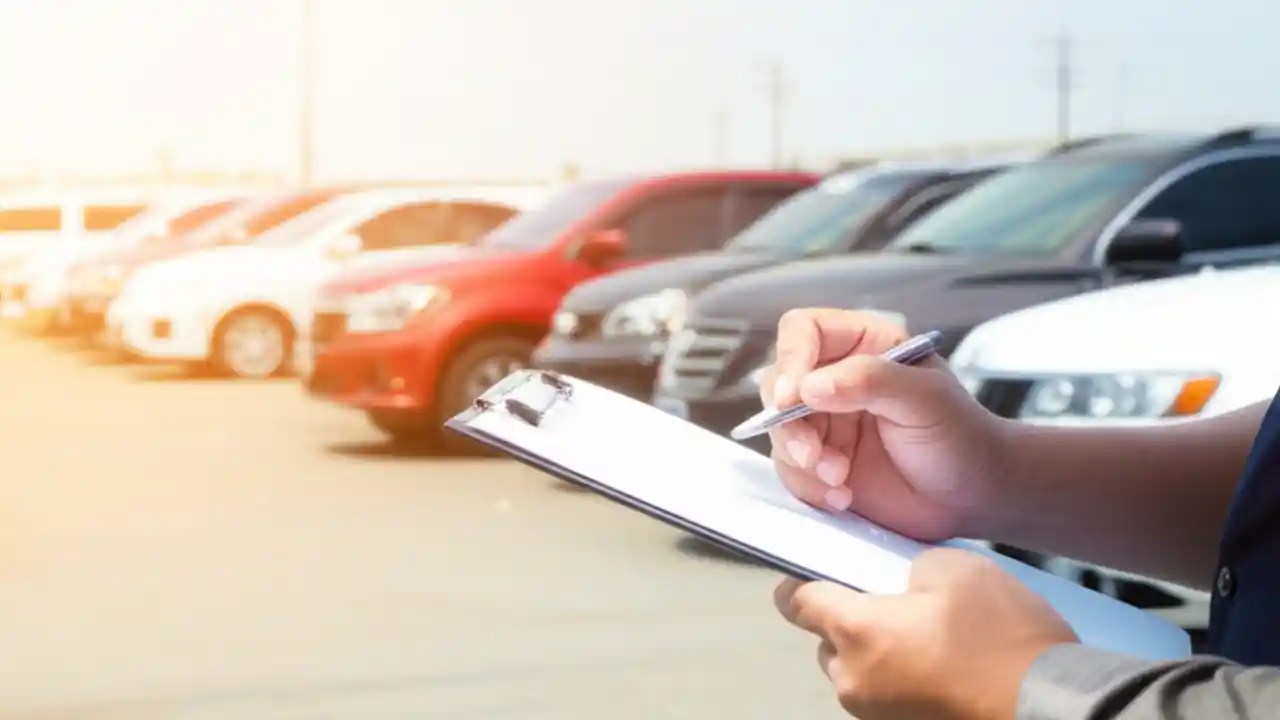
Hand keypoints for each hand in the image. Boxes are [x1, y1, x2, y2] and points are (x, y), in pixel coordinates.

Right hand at [761, 309, 1010, 539]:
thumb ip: (871, 381)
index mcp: (862, 345)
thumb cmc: (962, 436)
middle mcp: (836, 380)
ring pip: (778, 432)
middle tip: (813, 452)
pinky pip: (791, 471)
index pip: (802, 332)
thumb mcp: (925, 399)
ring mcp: (826, 423)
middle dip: (790, 423)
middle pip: (778, 384)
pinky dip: (810, 487)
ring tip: (839, 478)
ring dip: (801, 460)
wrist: (976, 496)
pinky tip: (843, 495)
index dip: (790, 359)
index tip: (792, 397)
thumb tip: (810, 386)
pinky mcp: (822, 464)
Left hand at [775, 548, 1077, 719]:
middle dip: (853, 620)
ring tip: (931, 636)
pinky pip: (887, 695)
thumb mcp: (957, 569)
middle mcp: (853, 680)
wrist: (1051, 706)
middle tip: (899, 603)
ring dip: (879, 653)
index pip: (795, 602)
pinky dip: (903, 679)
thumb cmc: (1003, 638)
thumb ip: (909, 566)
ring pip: (857, 672)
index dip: (802, 583)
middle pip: (827, 641)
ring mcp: (877, 714)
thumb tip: (902, 582)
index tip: (816, 573)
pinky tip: (945, 665)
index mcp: (855, 632)